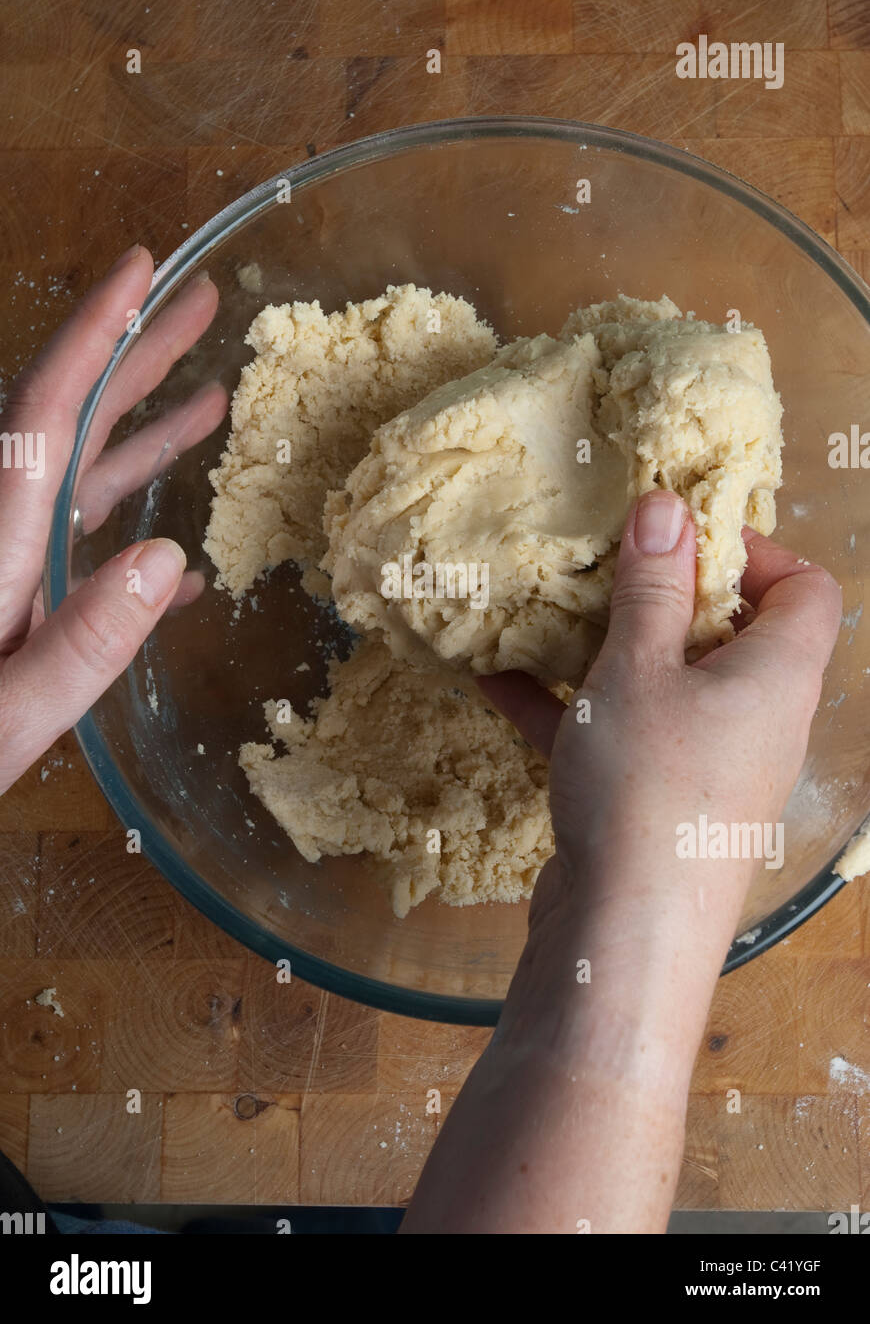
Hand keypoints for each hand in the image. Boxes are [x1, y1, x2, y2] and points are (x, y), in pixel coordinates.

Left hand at [0, 245, 226, 793]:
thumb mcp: (5, 717)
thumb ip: (81, 646)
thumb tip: (170, 561)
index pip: (47, 413)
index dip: (94, 334)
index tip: (140, 270)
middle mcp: (4, 538)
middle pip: (70, 421)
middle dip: (136, 356)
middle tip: (202, 301)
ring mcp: (9, 571)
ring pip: (82, 480)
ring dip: (147, 434)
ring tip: (215, 398)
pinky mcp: (16, 607)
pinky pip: (80, 553)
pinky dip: (133, 545)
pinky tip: (181, 567)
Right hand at [479, 489, 841, 945]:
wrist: (621, 939)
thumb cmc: (646, 786)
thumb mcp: (640, 669)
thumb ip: (653, 587)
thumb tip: (669, 505)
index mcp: (777, 676)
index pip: (806, 589)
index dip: (754, 550)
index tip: (680, 539)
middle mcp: (756, 719)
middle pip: (732, 632)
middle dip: (662, 595)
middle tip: (603, 568)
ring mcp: (707, 766)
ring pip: (668, 685)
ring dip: (608, 649)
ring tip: (547, 611)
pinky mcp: (658, 803)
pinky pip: (622, 735)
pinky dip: (574, 708)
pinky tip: (497, 680)